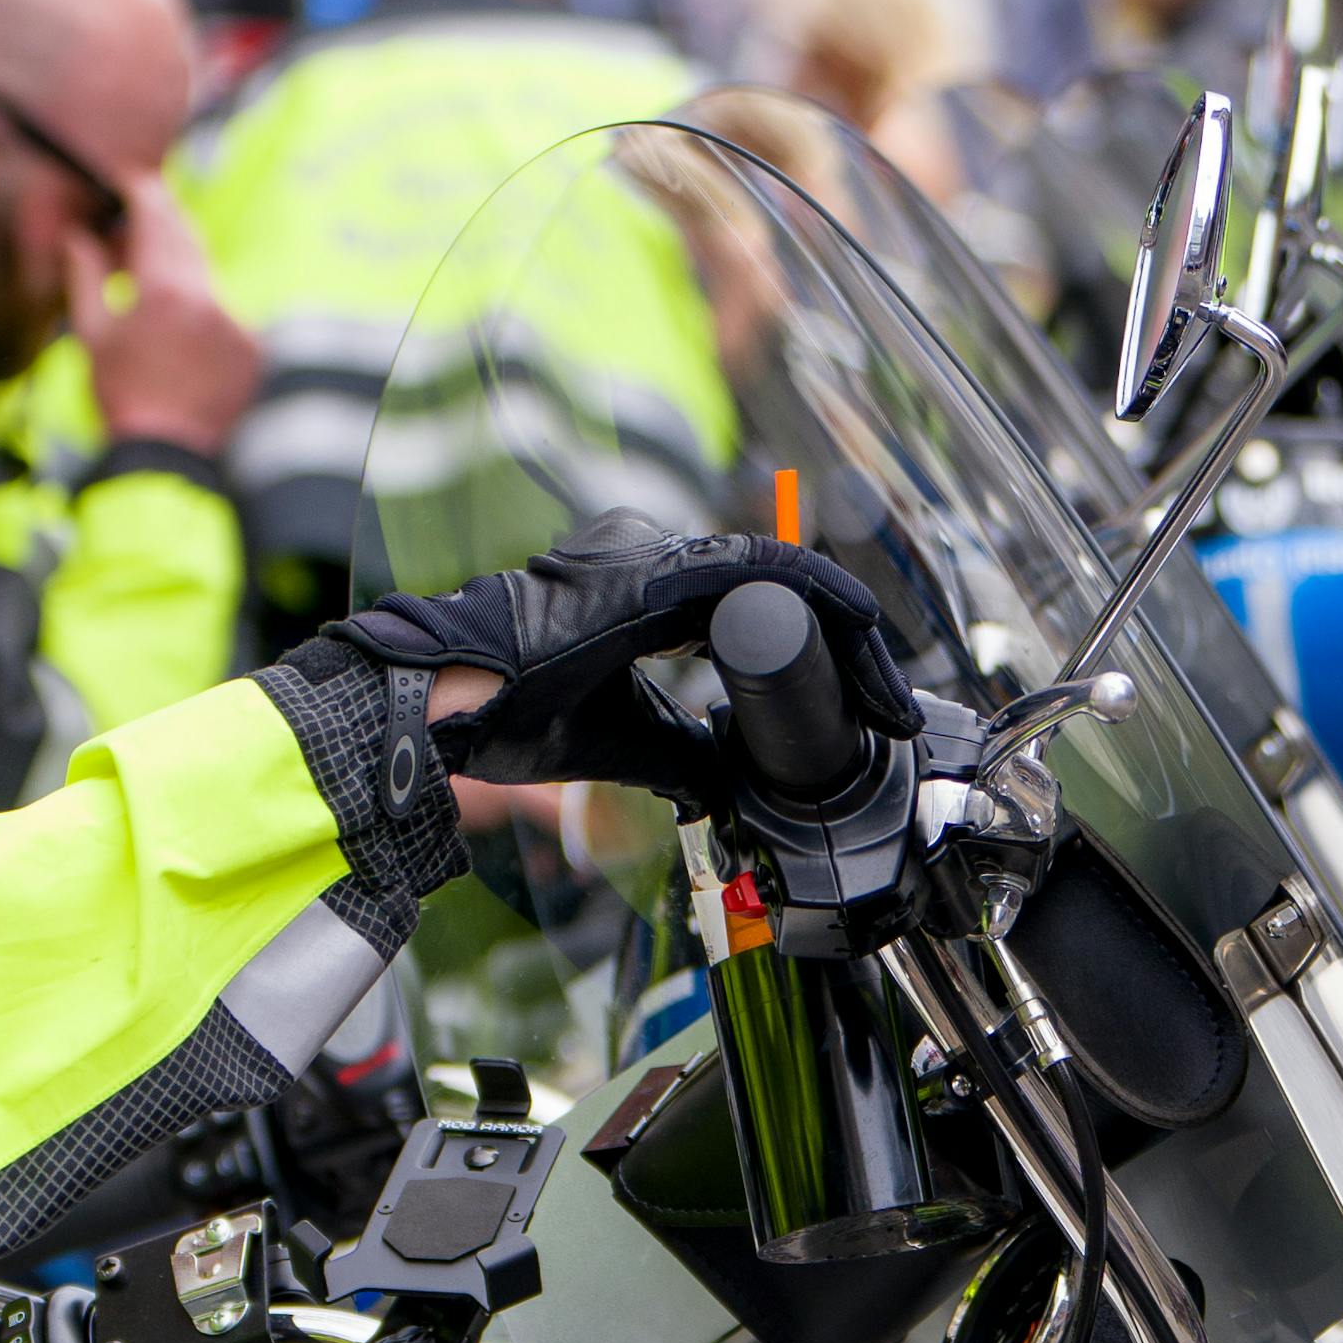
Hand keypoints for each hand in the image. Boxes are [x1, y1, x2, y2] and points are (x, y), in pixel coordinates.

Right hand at [73, 173, 261, 459]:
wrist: (167, 458)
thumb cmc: (120, 398)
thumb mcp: (93, 334)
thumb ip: (86, 275)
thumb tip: (79, 235)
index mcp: (165, 290)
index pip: (158, 218)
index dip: (143, 191)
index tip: (131, 179)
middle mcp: (207, 297)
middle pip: (187, 236)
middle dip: (161, 222)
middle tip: (133, 223)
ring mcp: (235, 321)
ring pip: (205, 272)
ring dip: (177, 268)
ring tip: (143, 286)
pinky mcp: (252, 344)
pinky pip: (222, 307)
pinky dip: (199, 306)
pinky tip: (175, 327)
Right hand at [335, 534, 906, 812]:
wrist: (450, 700)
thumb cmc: (509, 713)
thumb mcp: (619, 741)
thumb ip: (675, 753)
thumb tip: (720, 786)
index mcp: (643, 595)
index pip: (755, 611)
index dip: (818, 654)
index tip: (858, 707)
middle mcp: (652, 561)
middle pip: (780, 590)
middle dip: (847, 649)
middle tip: (892, 707)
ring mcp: (653, 555)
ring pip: (782, 575)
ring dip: (846, 631)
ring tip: (887, 691)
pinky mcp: (656, 568)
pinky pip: (761, 568)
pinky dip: (817, 598)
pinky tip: (859, 632)